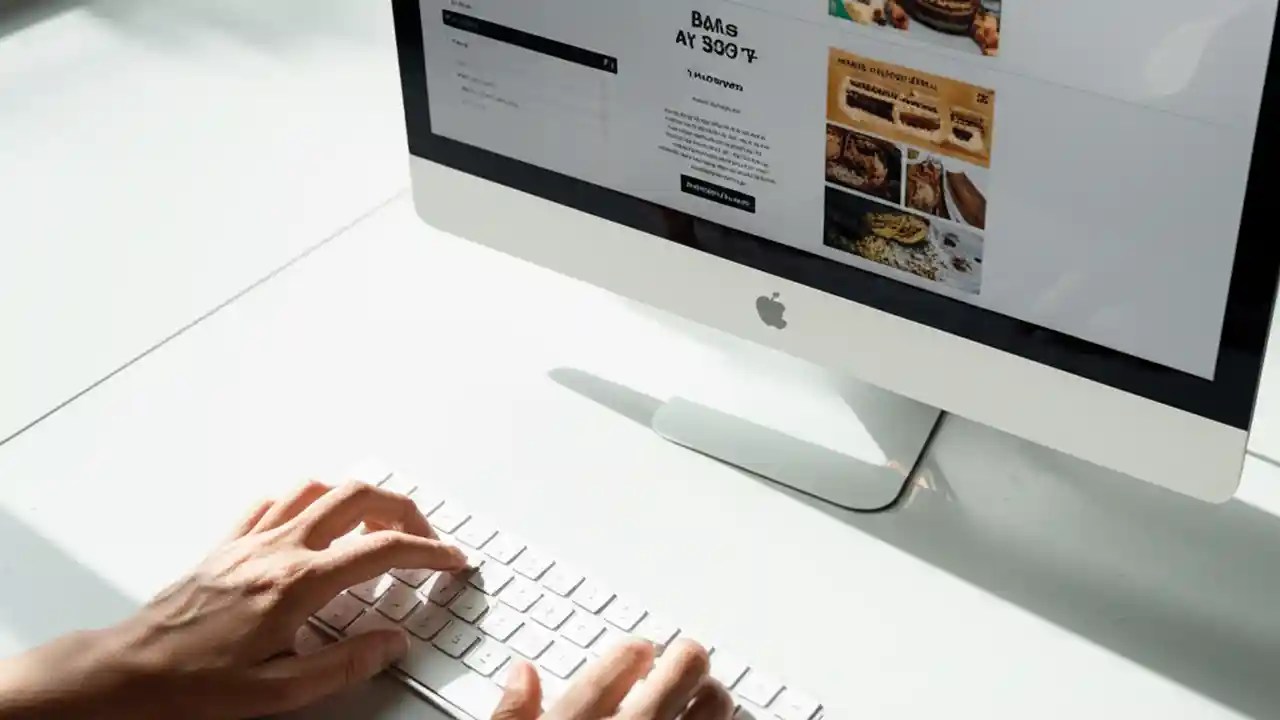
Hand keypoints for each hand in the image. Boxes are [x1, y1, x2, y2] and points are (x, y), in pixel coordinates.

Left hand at [0, 480, 466, 719]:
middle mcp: (278, 550)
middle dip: (406, 510)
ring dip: (361, 497)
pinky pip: (277, 500)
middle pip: (360, 498)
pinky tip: (316, 520)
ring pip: (320, 488)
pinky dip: (310, 500)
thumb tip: (392, 644)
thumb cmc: (194, 685)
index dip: (430, 551)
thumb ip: (345, 664)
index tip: (452, 559)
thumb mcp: (279, 692)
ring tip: (380, 522)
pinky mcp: (228, 543)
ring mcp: (251, 539)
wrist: (128, 673)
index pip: (382, 549)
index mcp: (298, 585)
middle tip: (426, 537)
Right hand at [491, 639, 733, 719]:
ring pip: (715, 706)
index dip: (635, 651)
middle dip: (685, 658)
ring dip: (713, 695)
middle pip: (683, 670)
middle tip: (684, 658)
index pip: (623, 661)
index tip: (639, 651)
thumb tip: (522, 674)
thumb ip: (511, 717)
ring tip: (707, 693)